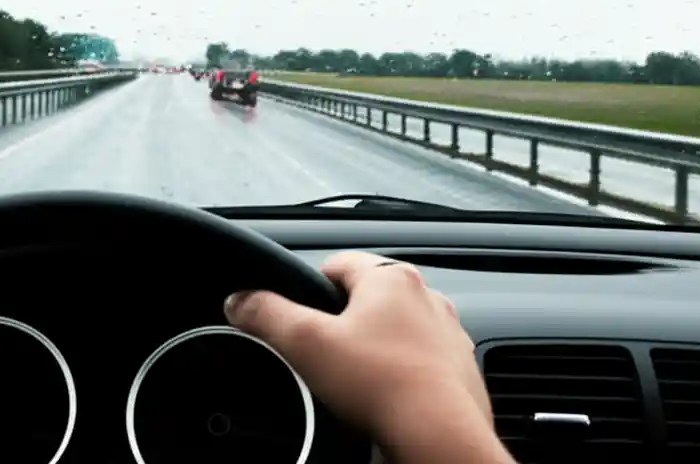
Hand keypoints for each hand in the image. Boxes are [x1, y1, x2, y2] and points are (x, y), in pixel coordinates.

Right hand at [225, 252, 510, 463]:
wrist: (439, 436)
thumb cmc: (382, 384)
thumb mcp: (305, 343)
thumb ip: (267, 315)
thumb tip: (239, 301)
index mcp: (391, 278)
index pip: (338, 263)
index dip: (311, 288)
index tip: (301, 316)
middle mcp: (427, 297)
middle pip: (369, 297)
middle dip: (345, 321)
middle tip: (326, 352)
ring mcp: (448, 334)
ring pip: (398, 329)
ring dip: (377, 346)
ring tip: (356, 378)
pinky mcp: (460, 368)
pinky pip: (422, 361)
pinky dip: (403, 373)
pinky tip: (387, 396)